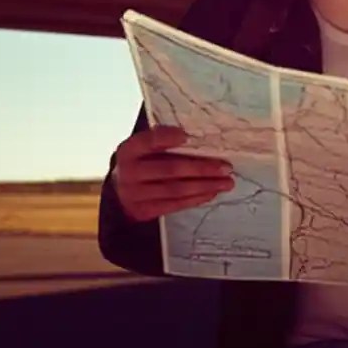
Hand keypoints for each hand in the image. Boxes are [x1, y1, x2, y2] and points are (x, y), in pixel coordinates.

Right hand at [112, 126, 233, 221]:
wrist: (120, 192)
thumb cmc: (142, 162)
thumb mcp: (145, 148)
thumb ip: (163, 142)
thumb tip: (195, 137)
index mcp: (129, 150)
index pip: (148, 142)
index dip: (165, 138)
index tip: (186, 136)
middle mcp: (129, 172)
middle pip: (170, 169)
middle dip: (201, 168)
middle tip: (226, 167)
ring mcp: (135, 194)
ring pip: (176, 189)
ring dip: (205, 186)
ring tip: (226, 182)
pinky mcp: (144, 211)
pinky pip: (175, 205)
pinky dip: (196, 198)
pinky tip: (212, 193)